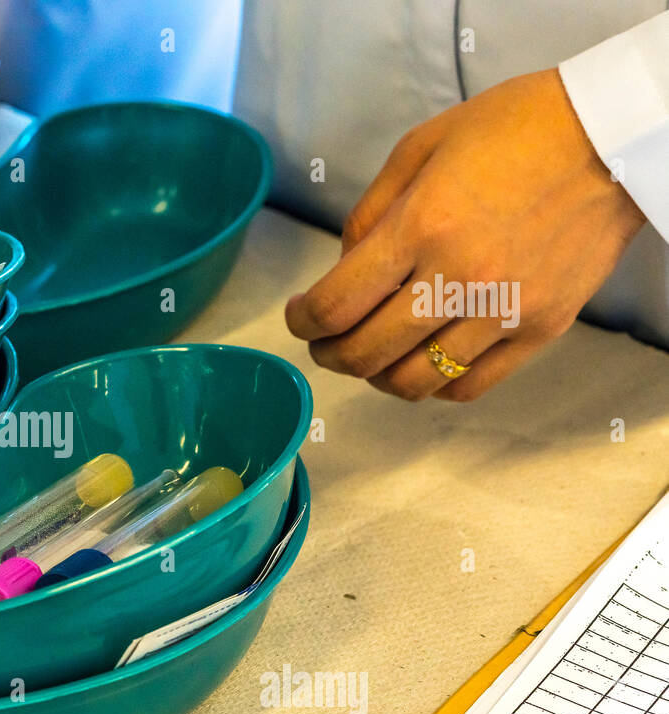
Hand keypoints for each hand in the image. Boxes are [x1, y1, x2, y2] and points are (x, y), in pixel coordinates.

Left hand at [286, 68, 645, 400]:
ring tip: (371, 353)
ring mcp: (505, 311)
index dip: (301, 322)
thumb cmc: (516, 129)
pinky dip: (433, 384)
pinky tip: (423, 358)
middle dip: (328, 354)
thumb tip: (341, 271)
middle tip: (324, 342)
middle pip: (364, 354)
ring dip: (376, 375)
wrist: (614, 135)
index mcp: (421, 226)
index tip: (298, 317)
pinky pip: (468, 385)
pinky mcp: (542, 329)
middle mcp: (460, 277)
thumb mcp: (421, 149)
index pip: (334, 305)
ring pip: (413, 382)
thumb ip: (369, 215)